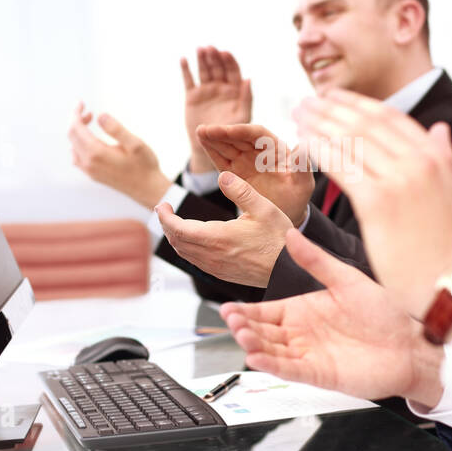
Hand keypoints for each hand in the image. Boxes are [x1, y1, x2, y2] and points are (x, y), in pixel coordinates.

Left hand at [68, 103, 170, 208]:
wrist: (148, 190)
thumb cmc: (144, 166)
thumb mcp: (135, 144)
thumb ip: (116, 129)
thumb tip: (100, 116)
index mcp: (96, 153)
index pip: (76, 128)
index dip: (76, 113)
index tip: (81, 103)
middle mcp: (88, 163)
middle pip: (72, 136)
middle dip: (77, 120)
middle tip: (89, 112)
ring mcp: (89, 171)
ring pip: (73, 146)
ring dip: (78, 132)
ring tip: (91, 122)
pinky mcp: (92, 175)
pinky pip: (77, 157)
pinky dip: (78, 144)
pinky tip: (89, 141)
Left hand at [156, 172, 291, 287]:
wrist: (289, 270)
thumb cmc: (279, 239)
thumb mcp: (263, 208)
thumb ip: (241, 190)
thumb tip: (222, 175)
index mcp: (218, 237)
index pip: (178, 229)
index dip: (165, 217)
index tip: (162, 205)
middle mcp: (212, 256)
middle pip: (177, 241)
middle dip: (166, 225)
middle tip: (165, 210)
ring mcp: (216, 268)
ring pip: (184, 253)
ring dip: (176, 237)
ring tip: (175, 223)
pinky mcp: (222, 274)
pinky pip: (195, 261)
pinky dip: (187, 248)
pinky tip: (194, 239)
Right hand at [182, 47, 252, 172]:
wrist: (211, 147)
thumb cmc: (231, 133)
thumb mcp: (242, 116)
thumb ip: (246, 98)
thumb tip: (249, 78)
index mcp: (234, 90)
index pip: (233, 71)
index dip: (229, 61)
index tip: (225, 53)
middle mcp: (221, 87)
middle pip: (218, 67)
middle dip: (214, 57)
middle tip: (210, 48)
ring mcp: (206, 90)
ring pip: (204, 70)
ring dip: (202, 59)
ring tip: (200, 50)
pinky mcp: (193, 95)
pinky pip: (189, 80)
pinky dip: (186, 69)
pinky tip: (184, 59)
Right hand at [196, 123, 316, 223]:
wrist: (286, 215)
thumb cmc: (297, 197)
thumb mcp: (302, 184)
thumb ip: (302, 166)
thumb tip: (304, 146)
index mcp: (277, 149)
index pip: (258, 135)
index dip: (242, 131)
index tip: (227, 130)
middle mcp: (260, 151)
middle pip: (239, 138)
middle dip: (222, 133)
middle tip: (205, 129)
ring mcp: (246, 161)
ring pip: (228, 146)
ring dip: (214, 139)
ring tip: (199, 132)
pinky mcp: (236, 172)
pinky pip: (222, 160)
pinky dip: (212, 151)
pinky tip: (202, 142)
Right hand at [218, 228, 444, 406]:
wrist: (412, 343)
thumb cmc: (386, 312)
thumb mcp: (347, 279)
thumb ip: (316, 261)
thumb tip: (291, 235)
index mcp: (305, 310)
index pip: (266, 312)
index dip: (245, 311)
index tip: (227, 308)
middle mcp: (302, 333)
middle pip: (263, 332)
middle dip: (245, 328)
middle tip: (233, 322)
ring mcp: (309, 355)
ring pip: (272, 351)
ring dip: (254, 345)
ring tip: (242, 336)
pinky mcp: (319, 374)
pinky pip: (290, 370)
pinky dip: (272, 365)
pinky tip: (256, 358)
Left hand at [292, 90, 451, 316]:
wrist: (448, 285)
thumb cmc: (446, 248)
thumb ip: (443, 157)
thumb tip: (439, 127)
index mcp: (437, 157)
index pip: (391, 118)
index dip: (358, 105)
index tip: (334, 99)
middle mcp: (420, 161)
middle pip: (366, 124)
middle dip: (332, 110)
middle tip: (305, 103)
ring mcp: (399, 180)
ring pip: (351, 141)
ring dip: (320, 124)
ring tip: (298, 118)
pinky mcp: (378, 201)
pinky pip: (342, 166)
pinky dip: (320, 150)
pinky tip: (302, 144)